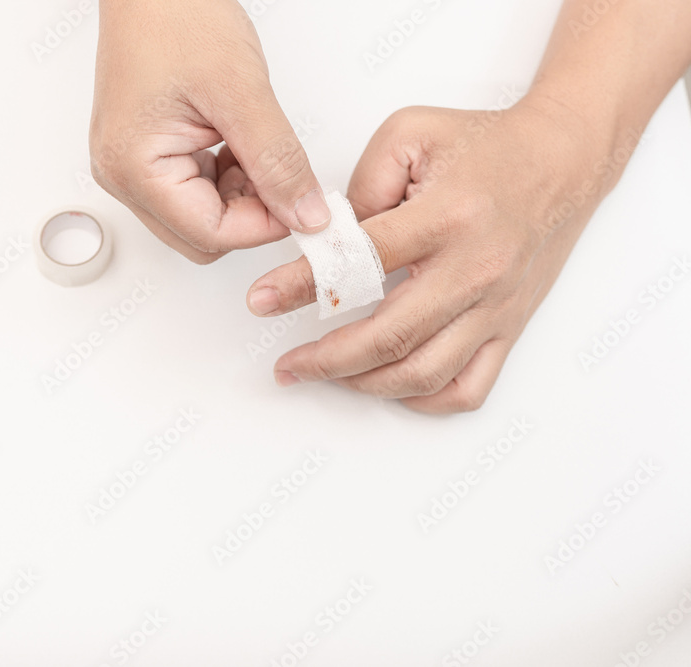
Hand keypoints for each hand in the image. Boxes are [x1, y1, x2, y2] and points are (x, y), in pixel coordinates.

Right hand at [89, 0, 330, 264]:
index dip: (263, 225)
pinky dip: (226, 179)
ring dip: (239, 196)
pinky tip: (236, 142)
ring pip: (200, 219)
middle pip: (202, 237)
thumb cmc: (177, 15)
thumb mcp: (242, 91)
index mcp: (134, 167)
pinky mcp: (144, 156)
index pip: (211, 234)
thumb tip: (306, 214)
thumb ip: (278, 160)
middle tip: (282, 173)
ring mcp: (130, 168)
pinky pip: (192, 193)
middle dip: (249, 214)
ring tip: (253, 143)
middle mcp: (122, 177)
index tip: (303, 202)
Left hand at [246, 100, 619, 412]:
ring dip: (365, 384)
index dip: (302, 287)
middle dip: (326, 360)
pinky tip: (389, 385)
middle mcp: (474, 270)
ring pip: (424, 373)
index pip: (361, 263)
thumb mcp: (409, 135)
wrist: (564, 159)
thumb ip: (360, 186)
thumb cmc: (484, 144)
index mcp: (446, 217)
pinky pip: (468, 387)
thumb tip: (326, 244)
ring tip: (326, 376)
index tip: (260, 301)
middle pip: (389, 337)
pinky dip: (424, 398)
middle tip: (288, 364)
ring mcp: (496, 306)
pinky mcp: (510, 326)